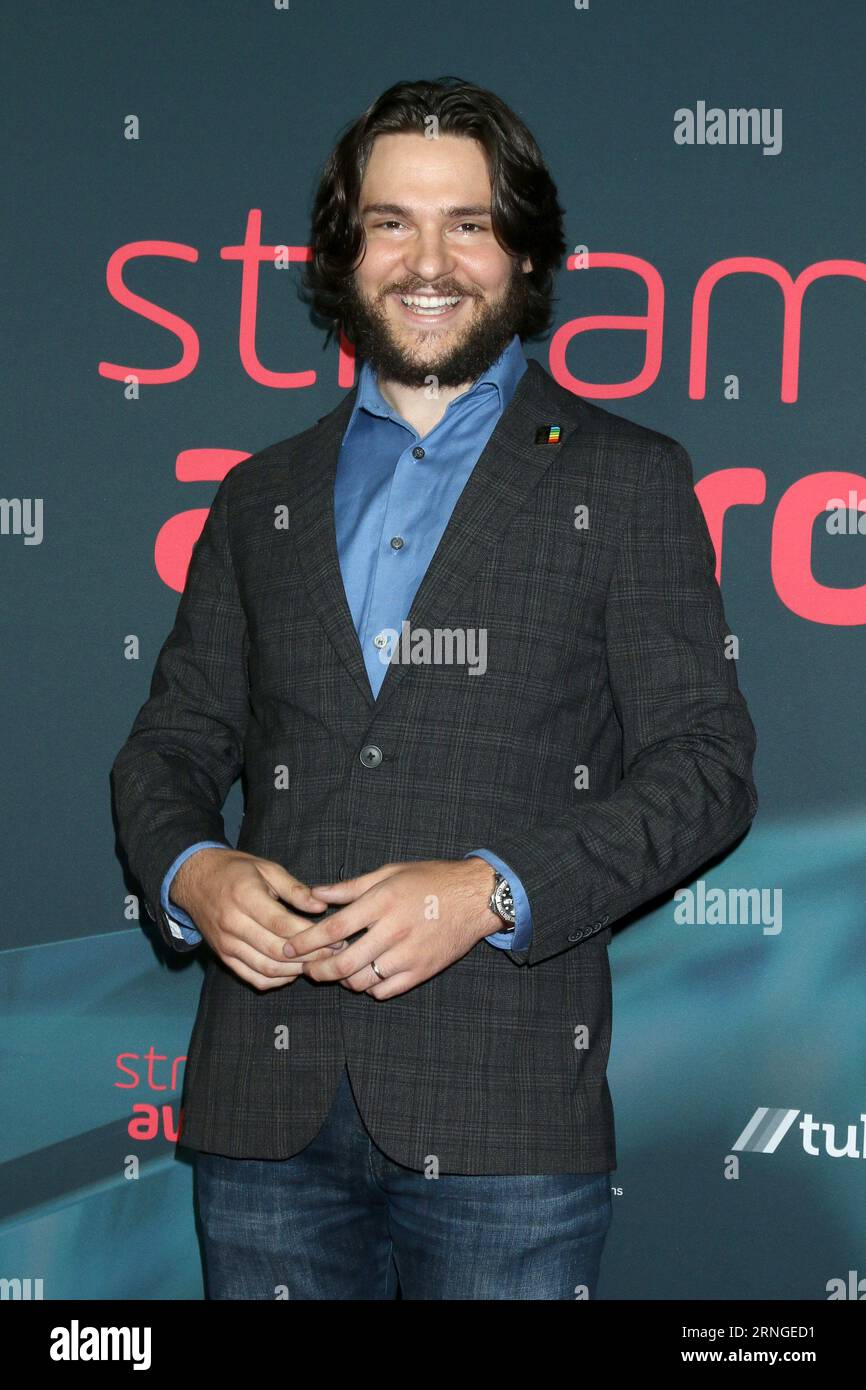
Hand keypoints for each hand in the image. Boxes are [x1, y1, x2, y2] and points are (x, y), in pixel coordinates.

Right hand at [169, 848, 343, 990]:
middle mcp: (233, 924)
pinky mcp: (223, 957)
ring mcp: (226, 944)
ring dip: (296, 971)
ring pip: (267, 969)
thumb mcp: (266, 868)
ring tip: (318, 964)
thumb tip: (321, 906)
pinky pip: (252, 977)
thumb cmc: (235, 870)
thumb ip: (294, 889)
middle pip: (277, 951)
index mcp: (245, 897)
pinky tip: (293, 972)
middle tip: (334, 954)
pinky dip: (276, 980)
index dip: (312, 935)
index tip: (337, 938)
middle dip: (310, 956)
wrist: (194, 880)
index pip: (283, 925)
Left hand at [282, 858, 496, 998]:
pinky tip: (364, 976)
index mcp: (383, 901)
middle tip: (306, 968)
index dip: (306, 941)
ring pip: (361, 981)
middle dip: (317, 969)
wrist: (476, 897)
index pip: (334, 928)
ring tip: (334, 971)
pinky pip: (384, 990)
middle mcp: (394, 930)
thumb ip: (350, 886)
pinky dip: (368, 987)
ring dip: (341, 980)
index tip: (288, 948)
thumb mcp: (390, 872)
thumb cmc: (430, 880)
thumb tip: (315, 893)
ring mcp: (409, 955)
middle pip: (343, 962)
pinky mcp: (422, 971)